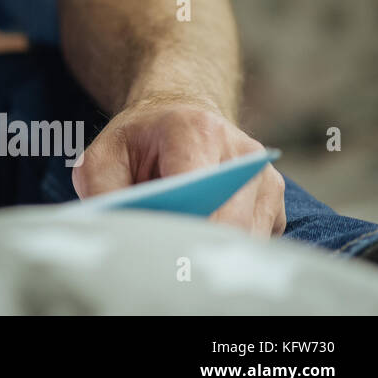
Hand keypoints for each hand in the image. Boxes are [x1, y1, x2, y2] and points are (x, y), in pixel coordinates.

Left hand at [72, 94, 285, 237]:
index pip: (198, 188)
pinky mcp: (273, 203)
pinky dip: (225, 250)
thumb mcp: (103, 156)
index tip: (154, 245)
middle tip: (162, 261)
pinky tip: (198, 242)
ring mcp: (265, 179)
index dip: (176, 222)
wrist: (177, 116)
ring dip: (210, 251)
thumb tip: (117, 233)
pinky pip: (253, 241)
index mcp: (196, 131)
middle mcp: (241, 153)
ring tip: (176, 252)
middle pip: (226, 222)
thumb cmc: (138, 141)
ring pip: (243, 238)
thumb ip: (104, 192)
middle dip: (192, 245)